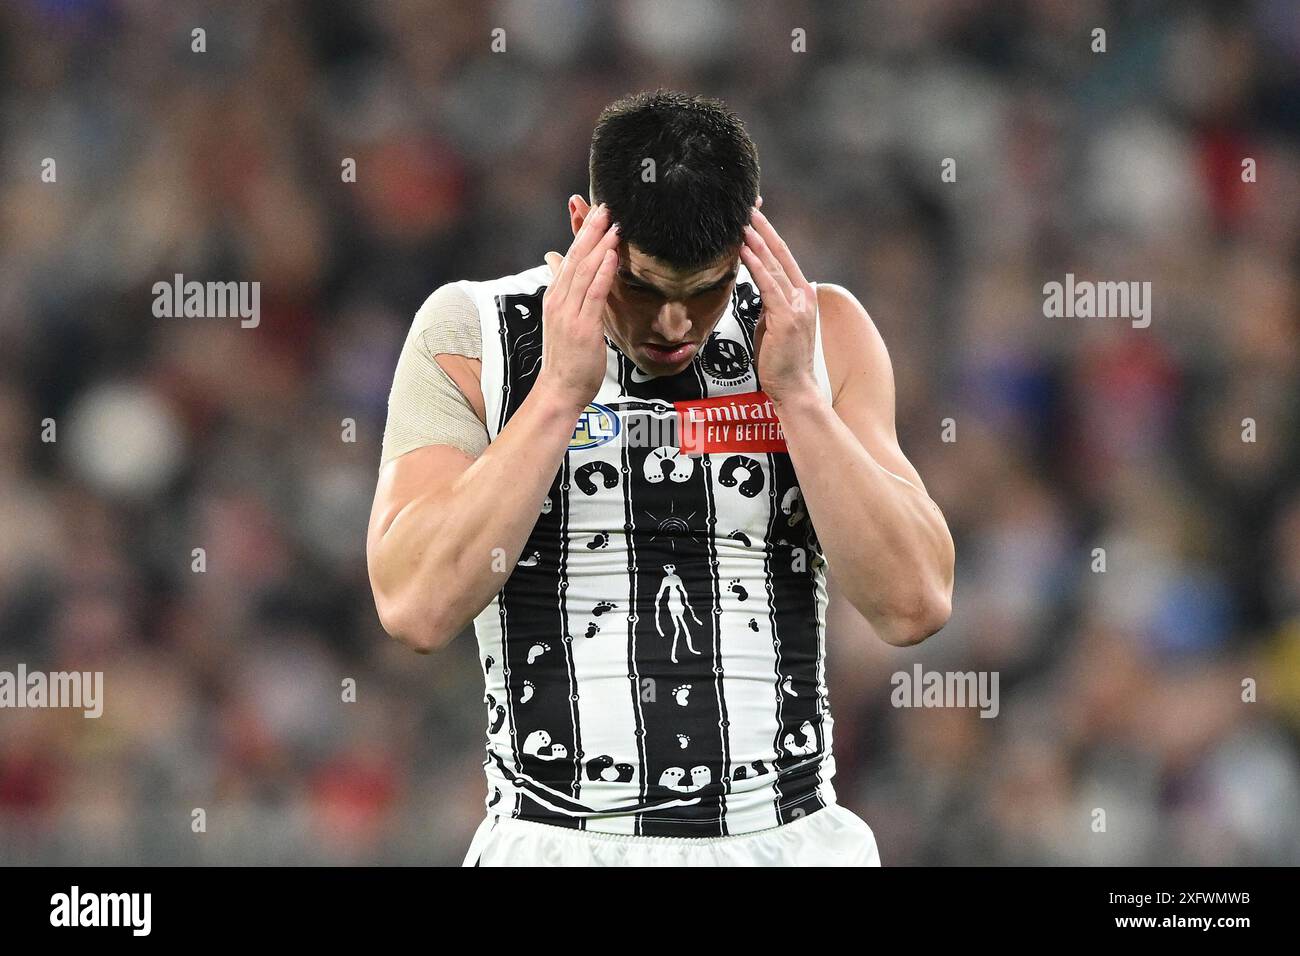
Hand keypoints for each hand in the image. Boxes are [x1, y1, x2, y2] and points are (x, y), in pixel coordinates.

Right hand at [537, 203, 620, 411]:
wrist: (559, 389)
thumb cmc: (566, 358)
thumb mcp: (562, 317)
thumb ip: (563, 287)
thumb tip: (555, 260)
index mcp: (555, 296)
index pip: (569, 257)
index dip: (583, 233)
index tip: (597, 212)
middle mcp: (559, 300)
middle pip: (575, 257)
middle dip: (591, 230)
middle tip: (606, 207)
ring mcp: (568, 312)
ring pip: (584, 271)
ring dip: (600, 245)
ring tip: (613, 224)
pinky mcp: (582, 326)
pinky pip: (593, 293)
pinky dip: (602, 272)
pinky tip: (612, 255)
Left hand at [740, 207, 820, 405]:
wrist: (794, 388)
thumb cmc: (781, 360)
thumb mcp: (775, 324)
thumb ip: (771, 303)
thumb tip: (760, 290)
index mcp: (802, 295)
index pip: (783, 258)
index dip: (768, 236)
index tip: (754, 217)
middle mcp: (803, 295)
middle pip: (780, 254)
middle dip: (762, 229)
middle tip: (747, 207)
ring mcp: (796, 306)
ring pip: (773, 266)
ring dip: (756, 241)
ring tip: (741, 221)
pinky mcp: (785, 317)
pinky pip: (768, 285)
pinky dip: (755, 265)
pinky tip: (744, 250)